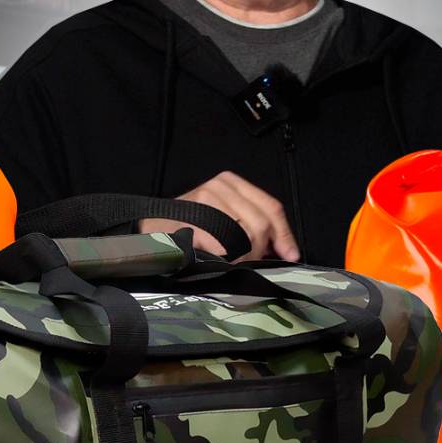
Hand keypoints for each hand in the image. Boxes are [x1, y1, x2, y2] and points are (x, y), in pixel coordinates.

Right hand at [140, 172, 299, 261]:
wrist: (150, 230)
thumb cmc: (187, 226)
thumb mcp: (222, 214)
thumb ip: (251, 223)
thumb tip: (282, 247)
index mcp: (230, 182)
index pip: (271, 207)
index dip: (284, 233)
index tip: (291, 253)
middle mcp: (220, 186)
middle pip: (262, 223)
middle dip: (262, 248)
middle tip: (253, 261)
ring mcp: (207, 201)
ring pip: (247, 235)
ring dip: (245, 255)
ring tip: (233, 260)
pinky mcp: (196, 219)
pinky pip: (227, 246)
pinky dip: (228, 258)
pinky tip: (219, 259)